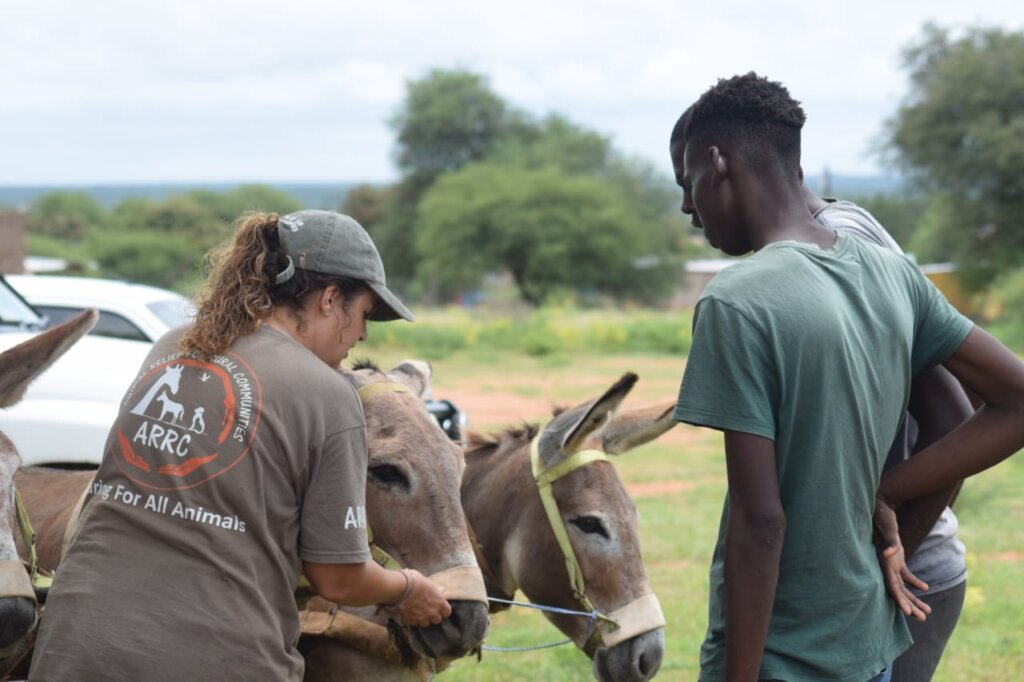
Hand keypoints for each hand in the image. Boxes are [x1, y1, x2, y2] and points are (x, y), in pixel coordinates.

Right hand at [393, 569, 451, 626]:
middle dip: (434, 616)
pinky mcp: (411, 620)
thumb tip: (441, 590)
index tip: (440, 608)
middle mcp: (433, 612)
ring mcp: (422, 618)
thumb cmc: (416, 581)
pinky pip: (415, 622)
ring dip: (424, 619)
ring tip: (419, 612)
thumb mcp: (429, 583)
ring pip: (426, 623)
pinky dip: (414, 619)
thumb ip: (436, 590)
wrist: (402, 587)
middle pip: (437, 620)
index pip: (447, 612)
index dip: (443, 611)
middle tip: (429, 610)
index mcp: (440, 602)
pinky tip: (410, 612)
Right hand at [874, 495, 930, 621]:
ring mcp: (891, 563)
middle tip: (923, 618)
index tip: (908, 613)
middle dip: (910, 605)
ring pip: (903, 586)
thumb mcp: (886, 528)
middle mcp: (887, 565)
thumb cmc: (883, 517)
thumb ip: (889, 542)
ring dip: (914, 598)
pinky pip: (905, 575)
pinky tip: (925, 589)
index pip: (892, 586)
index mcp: (884, 562)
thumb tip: (889, 553)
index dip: (899, 600)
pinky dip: (914, 582)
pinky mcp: (896, 559)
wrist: (881, 506)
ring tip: (927, 611)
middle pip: (899, 591)